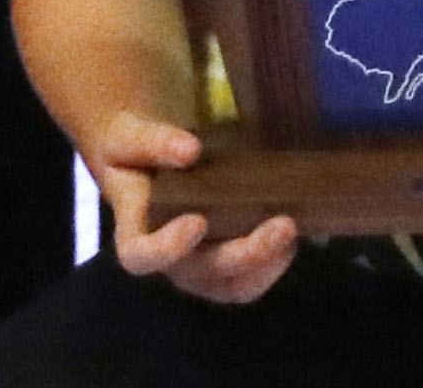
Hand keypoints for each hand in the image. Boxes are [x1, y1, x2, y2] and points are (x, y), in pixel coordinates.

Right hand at [90, 110, 297, 300]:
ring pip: (229, 285)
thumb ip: (152, 142)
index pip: (139, 256)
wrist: (143, 158)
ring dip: (264, 265)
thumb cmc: (131, 150)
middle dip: (244, 254)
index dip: (166, 248)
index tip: (196, 222)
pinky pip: (246, 282)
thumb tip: (189, 150)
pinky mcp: (222, 265)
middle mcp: (166, 258)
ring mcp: (195, 266)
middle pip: (200, 273)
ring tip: (293, 231)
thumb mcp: (128, 137)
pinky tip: (293, 238)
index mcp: (134, 229)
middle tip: (283, 225)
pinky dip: (272, 265)